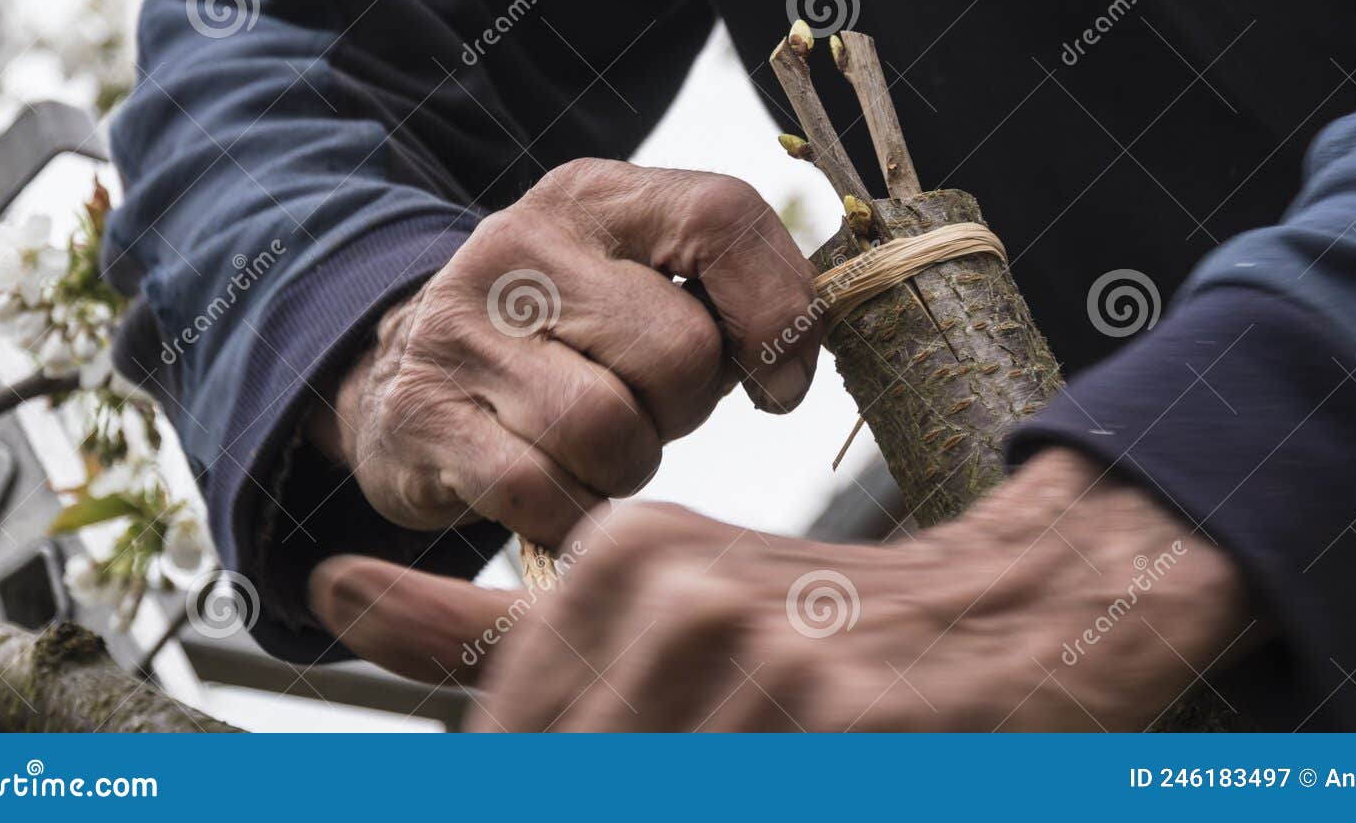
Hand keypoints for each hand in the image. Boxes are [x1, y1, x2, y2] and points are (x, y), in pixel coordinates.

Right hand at [308, 159, 820, 550]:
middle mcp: (519, 244)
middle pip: (681, 351)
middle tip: (646, 411)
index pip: (722, 215)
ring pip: (612, 430)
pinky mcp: (421, 414)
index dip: (777, 307)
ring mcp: (461, 328)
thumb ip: (724, 293)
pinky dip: (567, 513)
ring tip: (594, 449)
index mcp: (593, 196)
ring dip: (625, 468)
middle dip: (685, 409)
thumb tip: (795, 359)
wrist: (399, 373)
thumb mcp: (637, 280)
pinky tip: (550, 491)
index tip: (779, 380)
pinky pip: (540, 492)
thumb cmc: (564, 339)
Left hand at [308, 449, 1252, 728]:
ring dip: (713, 784)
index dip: (532, 773)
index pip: (509, 741)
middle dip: (638, 773)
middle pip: (579, 769)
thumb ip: (475, 616)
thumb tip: (330, 587)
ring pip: (653, 783)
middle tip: (736, 738)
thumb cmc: (831, 620)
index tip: (650, 742)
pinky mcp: (842, 721)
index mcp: (620, 556)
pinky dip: (773, 793)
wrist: (1025, 606)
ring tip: (776, 734)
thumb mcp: (644, 591)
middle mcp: (677, 594)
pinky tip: (823, 756)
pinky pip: (754, 799)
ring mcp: (761, 658)